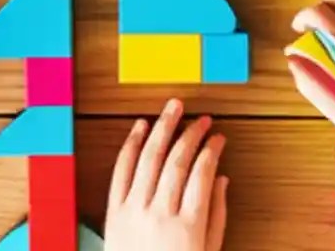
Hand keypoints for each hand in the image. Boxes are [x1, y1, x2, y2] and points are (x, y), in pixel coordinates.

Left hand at [105, 99, 229, 250]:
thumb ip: (216, 215)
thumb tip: (220, 178)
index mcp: (188, 226)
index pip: (202, 174)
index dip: (212, 151)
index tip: (219, 138)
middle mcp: (160, 214)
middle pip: (177, 162)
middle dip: (192, 134)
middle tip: (202, 118)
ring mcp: (134, 211)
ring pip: (149, 159)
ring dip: (163, 129)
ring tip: (173, 108)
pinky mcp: (114, 212)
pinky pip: (121, 171)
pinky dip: (130, 146)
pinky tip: (140, 127)